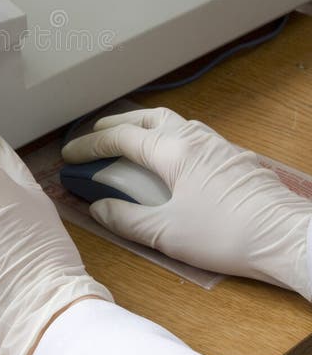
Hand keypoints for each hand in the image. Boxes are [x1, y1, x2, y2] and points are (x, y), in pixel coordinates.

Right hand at [62, 108, 311, 298]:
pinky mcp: (232, 157)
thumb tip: (100, 208)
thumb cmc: (229, 235)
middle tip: (94, 136)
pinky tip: (169, 156)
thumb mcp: (167, 234)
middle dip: (115, 123)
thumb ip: (127, 219)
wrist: (285, 237)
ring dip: (143, 125)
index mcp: (173, 150)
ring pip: (171, 121)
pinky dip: (168, 135)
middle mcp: (194, 138)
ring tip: (128, 139)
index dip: (90, 144)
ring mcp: (216, 144)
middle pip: (145, 117)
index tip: (70, 154)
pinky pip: (190, 133)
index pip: (121, 137)